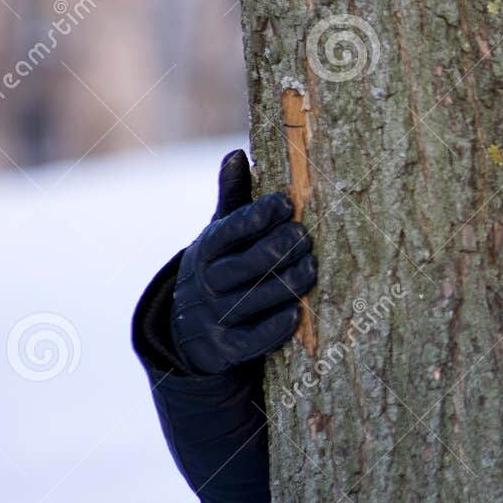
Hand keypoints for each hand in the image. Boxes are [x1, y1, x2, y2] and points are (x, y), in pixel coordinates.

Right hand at [170, 149, 316, 375]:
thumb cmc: (221, 267)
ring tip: (312, 266)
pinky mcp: (227, 349)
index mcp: (204, 251)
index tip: (286, 203)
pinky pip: (253, 339)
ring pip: (255, 299)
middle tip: (305, 236)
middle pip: (245, 265)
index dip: (257, 216)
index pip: (228, 231)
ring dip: (288, 282)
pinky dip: (275, 326)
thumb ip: (232, 198)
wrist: (190, 329)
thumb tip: (236, 154)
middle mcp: (206, 284)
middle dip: (279, 248)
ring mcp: (215, 317)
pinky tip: (296, 310)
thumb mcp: (220, 234)